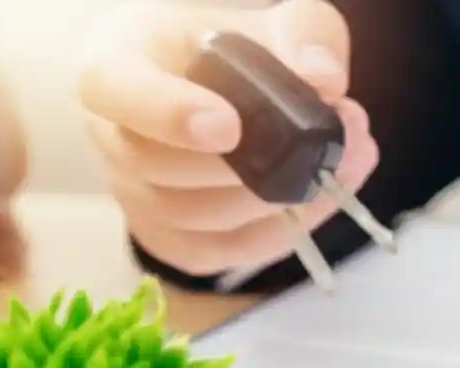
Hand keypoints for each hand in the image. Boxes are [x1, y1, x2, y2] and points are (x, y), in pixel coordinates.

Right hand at [77, 0, 378, 275]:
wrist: (221, 92)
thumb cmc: (236, 51)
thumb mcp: (275, 20)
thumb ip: (303, 36)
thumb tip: (324, 80)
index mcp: (120, 64)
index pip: (116, 91)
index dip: (168, 114)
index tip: (227, 127)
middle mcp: (114, 135)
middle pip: (162, 168)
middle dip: (254, 164)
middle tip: (334, 136)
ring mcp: (137, 194)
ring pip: (197, 218)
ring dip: (280, 200)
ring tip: (345, 163)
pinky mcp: (172, 237)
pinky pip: (222, 252)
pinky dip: (281, 232)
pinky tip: (322, 200)